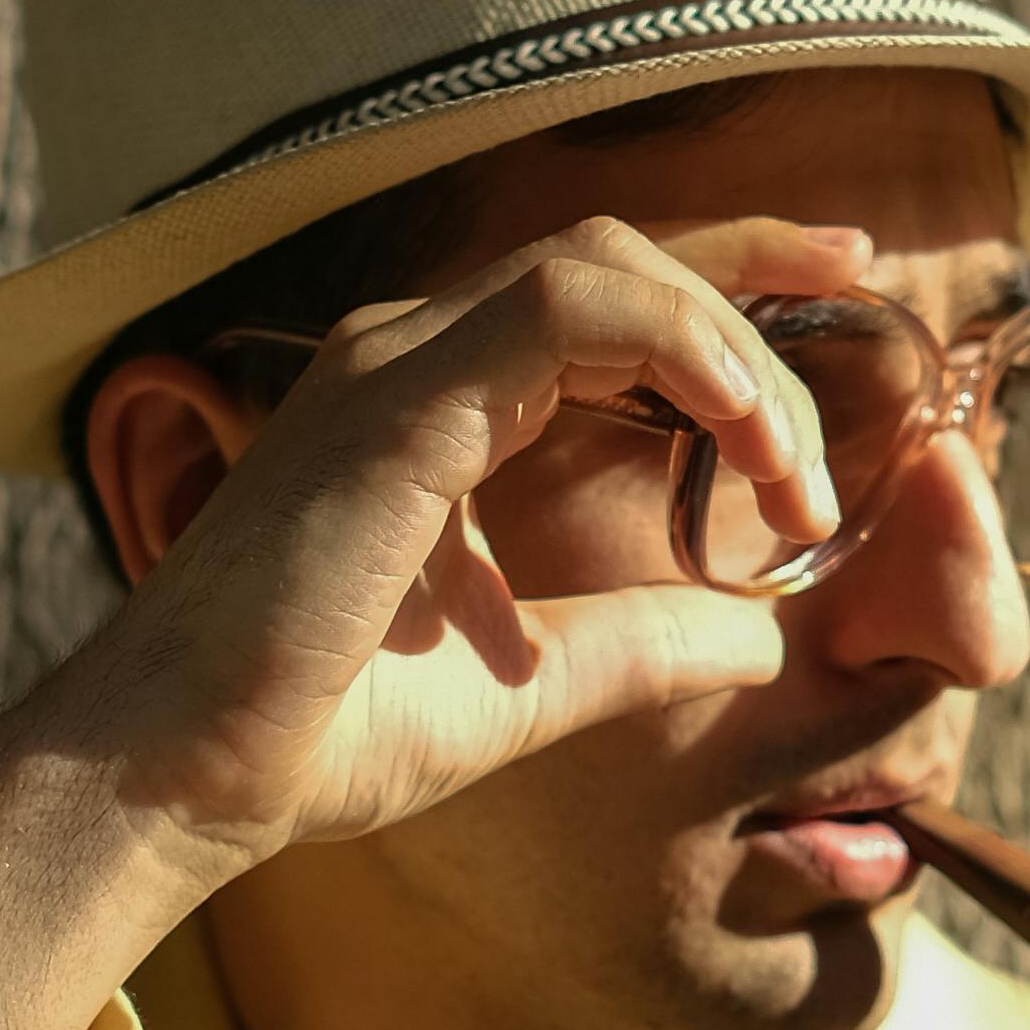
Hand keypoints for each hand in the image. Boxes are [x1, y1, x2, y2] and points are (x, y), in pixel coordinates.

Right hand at [0, 218, 851, 1029]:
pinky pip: (570, 308)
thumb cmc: (313, 736)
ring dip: (729, 343)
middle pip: (620, 249)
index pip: (604, 289)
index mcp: (430, 401)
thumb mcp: (526, 685)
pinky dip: (680, 346)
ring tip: (792, 464)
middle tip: (854, 349)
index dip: (733, 275)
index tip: (842, 290)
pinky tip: (741, 435)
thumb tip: (760, 634)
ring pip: (607, 262)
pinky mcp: (398, 401)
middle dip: (756, 280)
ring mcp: (395, 362)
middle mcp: (407, 352)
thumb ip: (637, 644)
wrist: (175, 780)